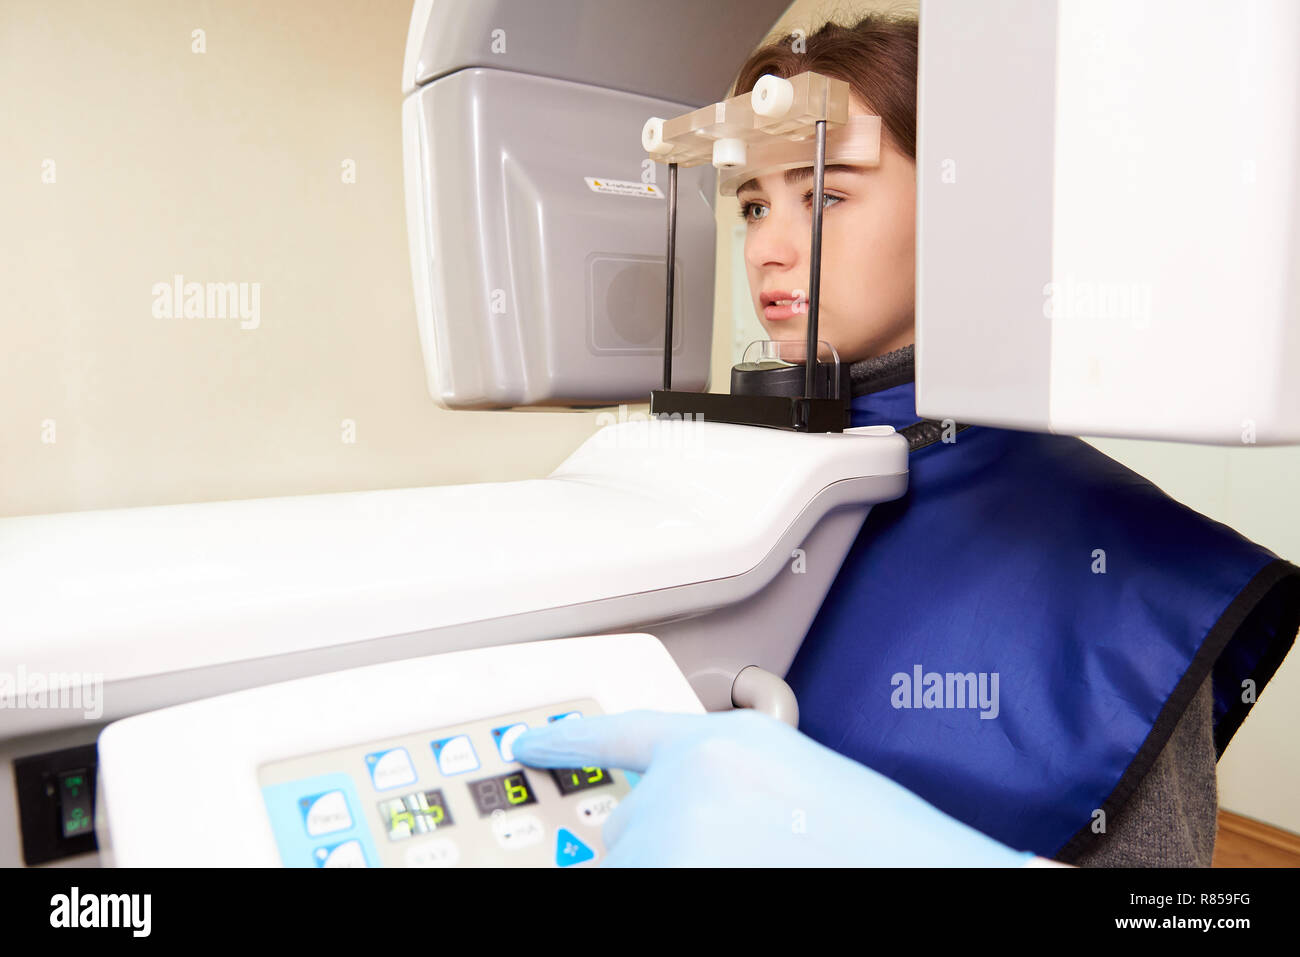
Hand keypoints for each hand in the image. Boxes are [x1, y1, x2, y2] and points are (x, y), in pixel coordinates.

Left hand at [510, 707, 1033, 866]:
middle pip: (629, 830)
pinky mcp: (666, 872)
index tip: (528, 743)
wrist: (930, 874)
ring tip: (760, 864)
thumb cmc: (879, 846)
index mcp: (725, 743)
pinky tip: (749, 866)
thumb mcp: (795, 789)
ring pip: (631, 865)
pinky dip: (668, 880)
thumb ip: (725, 789)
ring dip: (671, 871)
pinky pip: (633, 884)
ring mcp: (673, 830)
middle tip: (745, 856)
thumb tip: (676, 821)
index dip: (569, 739)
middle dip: (665, 852)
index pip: (624, 735)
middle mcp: (689, 778)